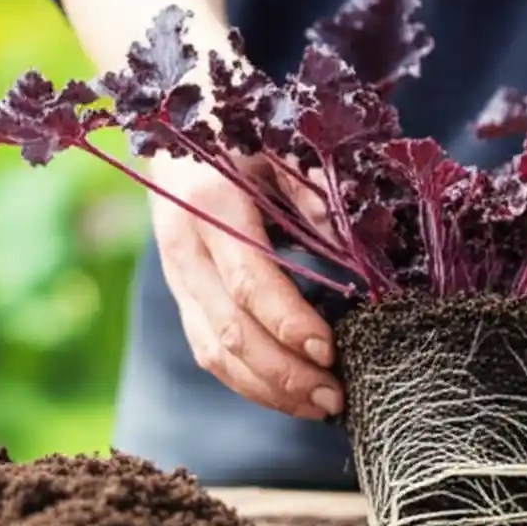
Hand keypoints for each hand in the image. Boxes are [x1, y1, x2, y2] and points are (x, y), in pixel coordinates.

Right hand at [147, 153, 343, 419]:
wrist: (176, 119)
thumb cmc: (246, 128)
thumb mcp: (281, 143)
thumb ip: (314, 189)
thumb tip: (350, 244)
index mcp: (209, 201)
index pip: (247, 280)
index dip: (287, 321)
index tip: (329, 351)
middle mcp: (182, 245)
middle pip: (228, 329)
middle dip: (284, 373)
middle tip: (336, 397)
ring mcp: (176, 275)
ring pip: (212, 351)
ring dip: (267, 389)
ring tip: (320, 407)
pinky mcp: (181, 293)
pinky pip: (207, 350)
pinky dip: (248, 381)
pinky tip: (289, 395)